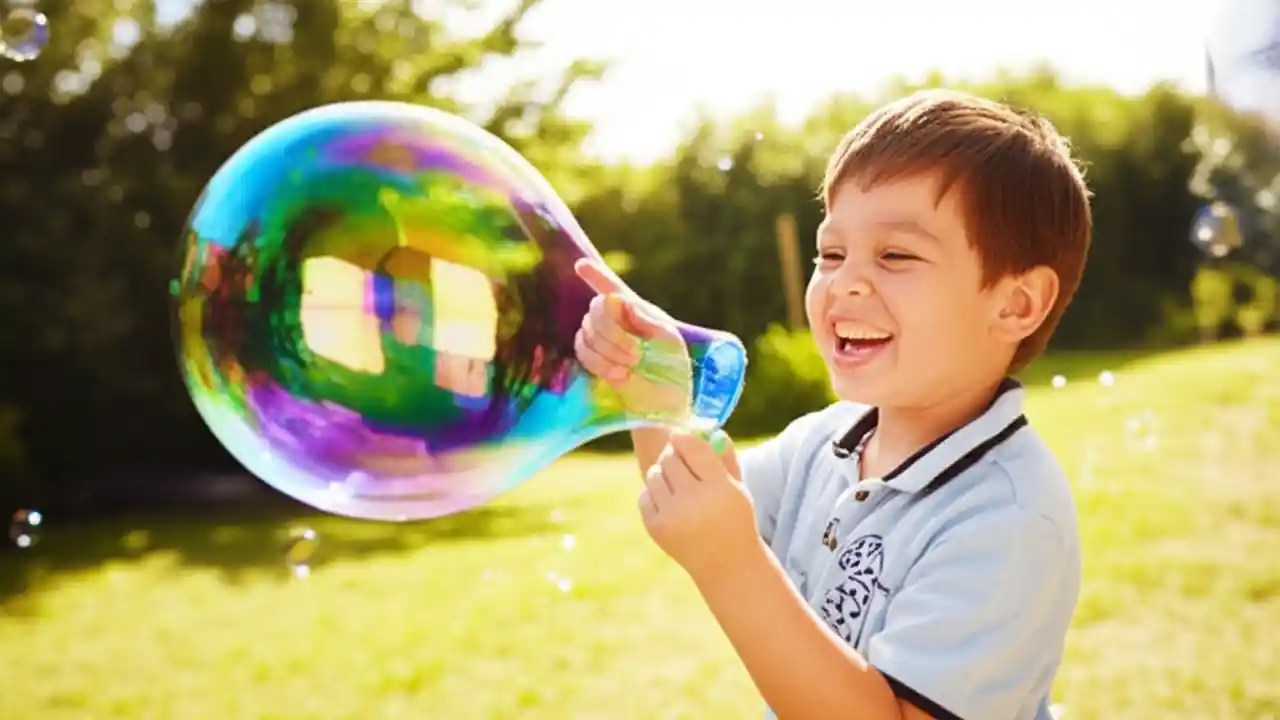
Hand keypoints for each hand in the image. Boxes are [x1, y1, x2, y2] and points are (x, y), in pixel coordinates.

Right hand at [573, 258, 691, 420]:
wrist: (665, 403)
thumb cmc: (674, 368)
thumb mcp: (670, 341)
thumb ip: (649, 320)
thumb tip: (624, 303)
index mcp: (638, 311)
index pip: (613, 288)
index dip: (597, 276)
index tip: (581, 266)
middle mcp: (617, 321)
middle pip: (596, 309)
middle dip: (612, 332)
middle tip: (635, 354)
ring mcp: (603, 340)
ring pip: (586, 333)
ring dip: (607, 352)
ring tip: (629, 368)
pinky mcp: (594, 359)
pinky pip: (583, 352)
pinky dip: (600, 364)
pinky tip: (618, 375)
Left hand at [641, 430, 759, 581]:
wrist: (726, 564)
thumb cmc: (734, 518)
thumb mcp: (738, 487)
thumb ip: (725, 456)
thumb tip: (708, 428)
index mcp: (720, 488)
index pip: (693, 447)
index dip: (683, 437)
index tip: (679, 436)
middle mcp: (694, 502)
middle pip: (670, 458)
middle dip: (674, 455)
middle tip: (681, 460)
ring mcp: (672, 516)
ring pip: (654, 474)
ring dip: (663, 473)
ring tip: (678, 484)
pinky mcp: (656, 528)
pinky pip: (645, 495)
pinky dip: (655, 494)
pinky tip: (670, 502)